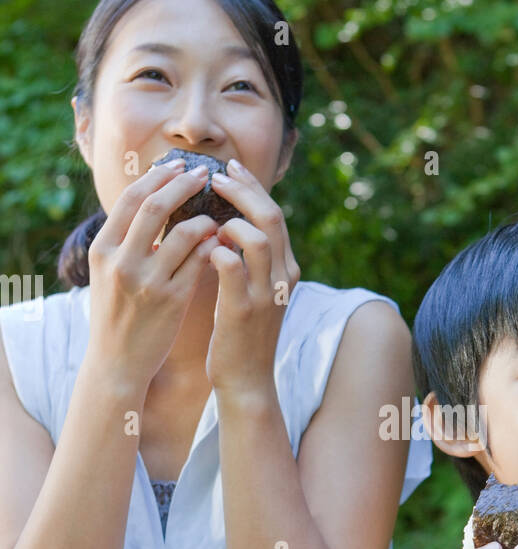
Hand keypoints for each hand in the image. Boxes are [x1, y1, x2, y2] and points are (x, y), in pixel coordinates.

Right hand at [86, 159, 223, 390]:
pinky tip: (221, 240)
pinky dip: (212, 246)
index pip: (131, 198)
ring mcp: (147, 281)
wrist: (117, 362)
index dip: (158, 176)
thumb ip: (125, 240)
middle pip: (155, 206)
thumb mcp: (109, 272)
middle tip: (204, 174)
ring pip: (183, 233)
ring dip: (205, 218)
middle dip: (183, 184)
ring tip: (216, 214)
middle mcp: (121, 262)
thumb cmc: (117, 314)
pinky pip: (199, 262)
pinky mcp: (172, 300)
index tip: (178, 165)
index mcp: (102, 249)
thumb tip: (151, 200)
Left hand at [205, 160, 300, 394]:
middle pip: (271, 217)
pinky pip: (231, 266)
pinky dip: (215, 249)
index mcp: (286, 269)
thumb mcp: (253, 291)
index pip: (274, 214)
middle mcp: (283, 277)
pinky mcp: (244, 309)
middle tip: (215, 175)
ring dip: (230, 218)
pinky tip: (200, 247)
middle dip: (242, 190)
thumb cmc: (241, 334)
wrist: (246, 380)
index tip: (228, 168)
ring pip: (257, 237)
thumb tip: (225, 224)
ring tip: (207, 214)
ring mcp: (267, 293)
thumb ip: (247, 260)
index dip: (252, 187)